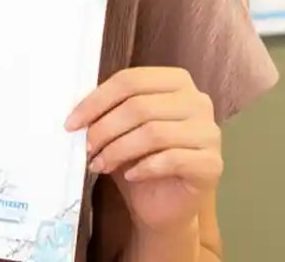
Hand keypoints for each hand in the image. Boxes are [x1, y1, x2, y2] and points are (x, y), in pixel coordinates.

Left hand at [64, 67, 220, 233]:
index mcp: (175, 82)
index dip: (96, 101)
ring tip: (100, 164)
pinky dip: (144, 167)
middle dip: (104, 129)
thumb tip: (77, 112)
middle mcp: (198, 101)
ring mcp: (209, 132)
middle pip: (140, 106)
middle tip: (86, 148)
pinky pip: (172, 159)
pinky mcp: (212, 163)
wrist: (163, 203)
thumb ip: (106, 112)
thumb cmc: (139, 159)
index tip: (72, 123)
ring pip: (153, 133)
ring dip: (118, 150)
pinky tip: (130, 175)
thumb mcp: (118, 129)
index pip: (130, 80)